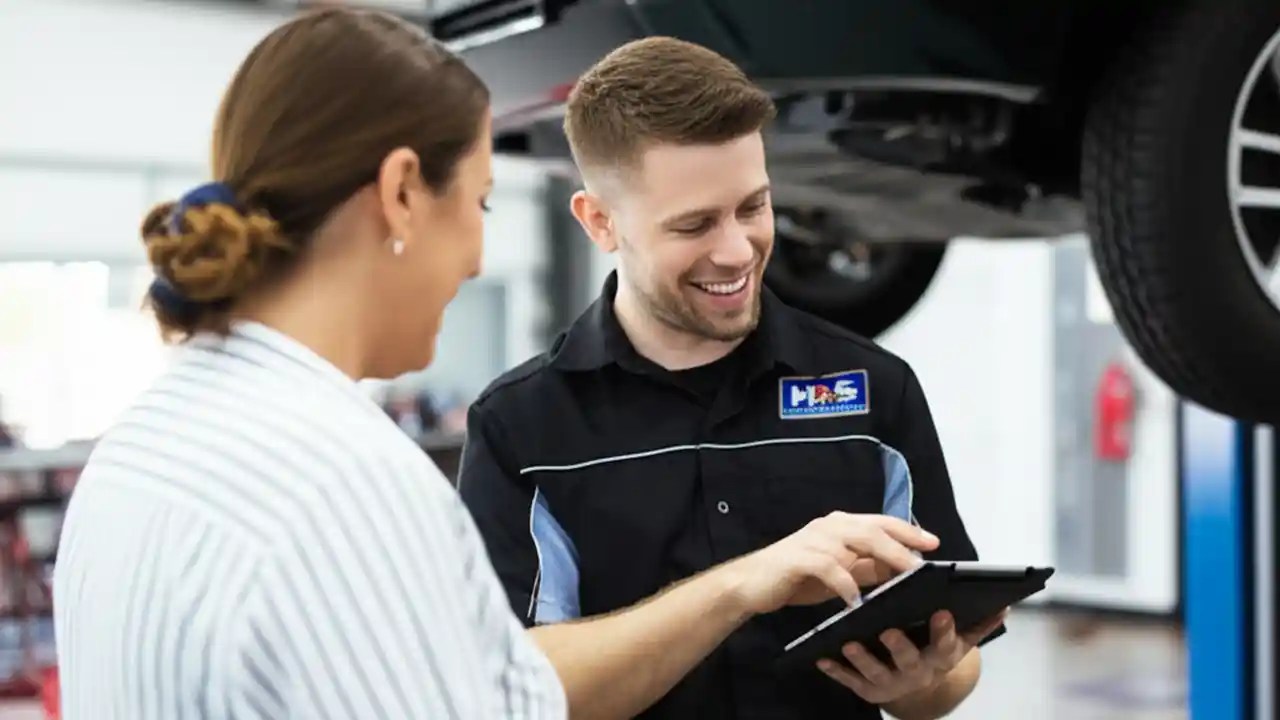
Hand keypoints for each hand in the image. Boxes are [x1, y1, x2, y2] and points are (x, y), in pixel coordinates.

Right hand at [722, 512, 939, 615]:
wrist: (751, 583)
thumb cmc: (797, 577)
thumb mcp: (838, 573)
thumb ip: (865, 568)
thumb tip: (899, 571)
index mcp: (839, 526)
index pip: (880, 523)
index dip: (907, 531)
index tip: (933, 542)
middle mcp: (829, 527)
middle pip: (873, 529)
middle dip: (903, 544)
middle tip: (925, 562)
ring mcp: (814, 540)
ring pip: (856, 542)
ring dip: (883, 559)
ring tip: (905, 578)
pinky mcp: (800, 558)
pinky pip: (830, 568)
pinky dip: (846, 584)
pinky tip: (857, 602)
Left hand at [817, 608, 1008, 703]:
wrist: (918, 685)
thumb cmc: (935, 648)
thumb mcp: (960, 639)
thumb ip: (980, 622)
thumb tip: (1005, 604)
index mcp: (941, 656)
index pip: (946, 643)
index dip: (944, 630)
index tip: (941, 611)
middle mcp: (918, 672)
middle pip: (910, 660)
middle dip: (900, 647)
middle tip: (887, 630)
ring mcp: (893, 684)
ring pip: (877, 672)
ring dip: (863, 659)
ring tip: (849, 642)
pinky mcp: (869, 690)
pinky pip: (851, 681)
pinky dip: (837, 671)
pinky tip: (822, 657)